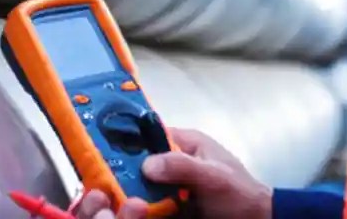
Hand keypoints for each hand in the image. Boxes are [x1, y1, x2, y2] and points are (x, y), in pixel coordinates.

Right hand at [73, 128, 271, 218]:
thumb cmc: (242, 195)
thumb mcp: (214, 176)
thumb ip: (183, 166)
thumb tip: (148, 164)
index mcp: (185, 144)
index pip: (148, 135)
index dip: (126, 142)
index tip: (104, 154)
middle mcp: (173, 164)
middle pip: (137, 165)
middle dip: (121, 176)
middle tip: (104, 188)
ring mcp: (171, 189)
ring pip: (139, 189)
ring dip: (128, 197)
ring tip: (112, 204)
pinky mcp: (171, 210)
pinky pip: (148, 208)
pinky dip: (140, 211)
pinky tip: (130, 214)